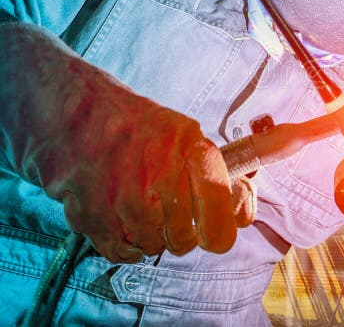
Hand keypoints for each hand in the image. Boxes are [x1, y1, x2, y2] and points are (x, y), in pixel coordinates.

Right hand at [44, 69, 242, 262]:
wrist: (80, 112)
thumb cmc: (142, 127)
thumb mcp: (188, 136)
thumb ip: (219, 174)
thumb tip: (243, 214)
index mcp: (192, 152)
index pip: (220, 215)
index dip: (221, 232)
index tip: (214, 232)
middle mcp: (159, 175)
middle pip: (185, 242)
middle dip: (182, 233)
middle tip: (170, 212)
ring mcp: (122, 197)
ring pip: (152, 247)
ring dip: (151, 236)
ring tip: (140, 205)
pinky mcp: (90, 213)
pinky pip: (121, 252)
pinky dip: (124, 243)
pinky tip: (121, 218)